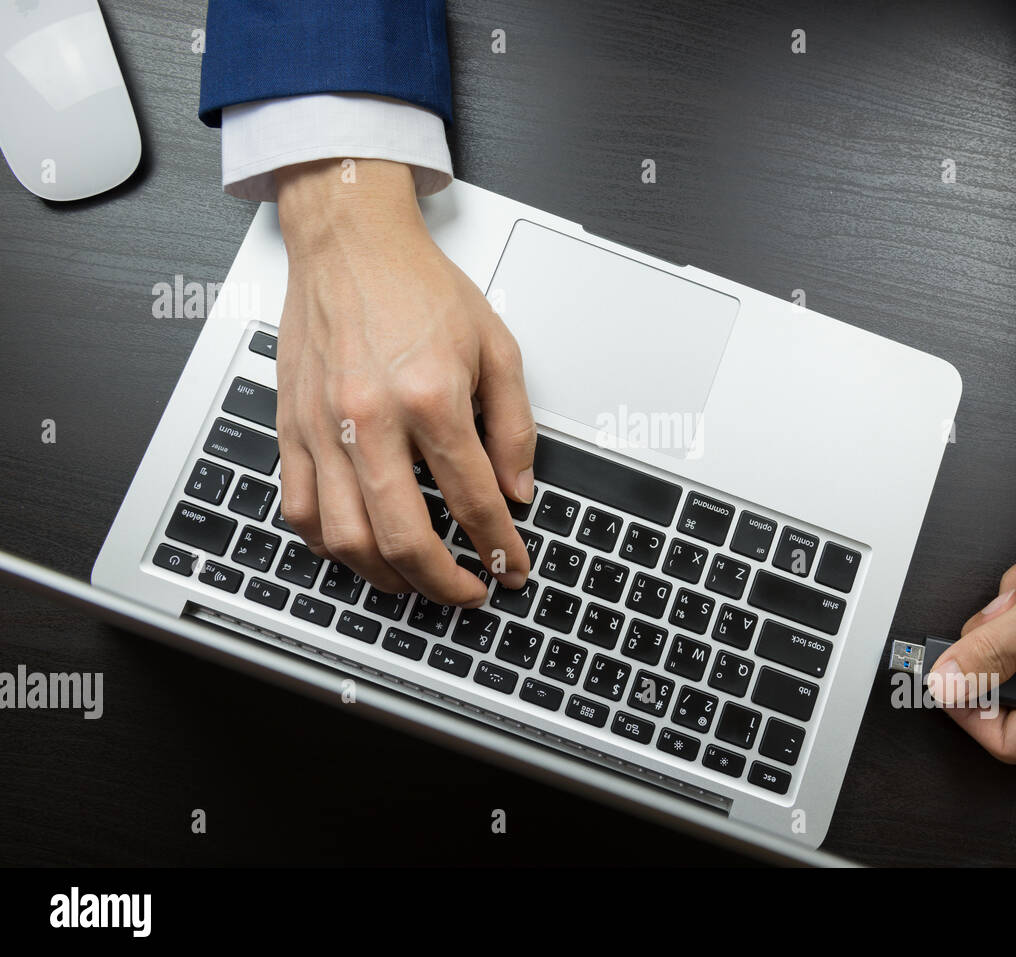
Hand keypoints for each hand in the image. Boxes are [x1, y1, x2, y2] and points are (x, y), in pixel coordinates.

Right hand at [272, 158, 534, 605]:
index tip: (513, 567)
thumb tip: (517, 491)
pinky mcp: (290, 427)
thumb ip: (513, 426)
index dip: (500, 545)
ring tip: (417, 581)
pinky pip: (300, 509)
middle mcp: (371, 418)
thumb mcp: (495, 346)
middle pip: (405, 536)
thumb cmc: (418, 286)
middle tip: (469, 592)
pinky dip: (332, 546)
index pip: (474, 498)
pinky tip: (361, 550)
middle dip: (445, 582)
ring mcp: (322, 427)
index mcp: (430, 396)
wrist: (349, 241)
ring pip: (347, 538)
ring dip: (387, 577)